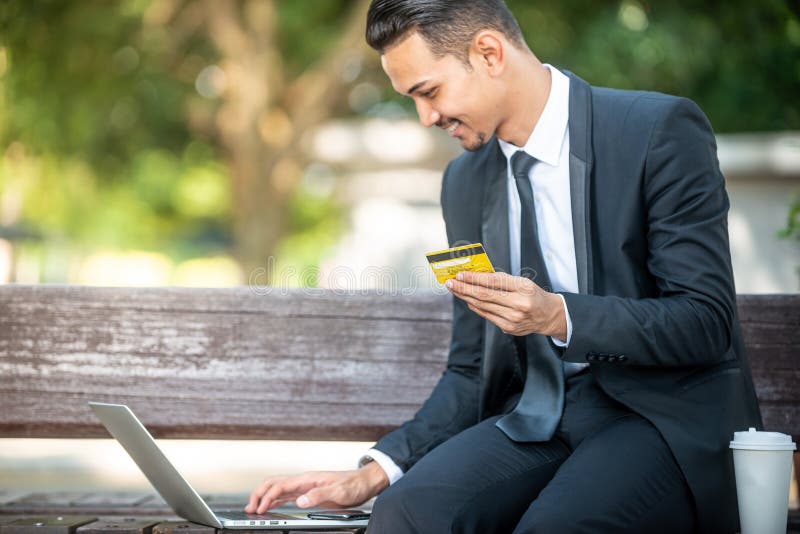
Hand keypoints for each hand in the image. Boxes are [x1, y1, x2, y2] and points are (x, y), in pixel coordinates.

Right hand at [244, 462, 388, 513]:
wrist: (364, 482)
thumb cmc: (354, 485)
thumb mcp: (339, 492)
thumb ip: (319, 495)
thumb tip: (300, 500)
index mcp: (308, 478)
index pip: (281, 486)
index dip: (268, 497)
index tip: (260, 508)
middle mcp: (304, 480)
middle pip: (274, 483)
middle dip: (259, 493)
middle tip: (249, 507)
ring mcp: (305, 486)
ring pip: (278, 488)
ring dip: (264, 496)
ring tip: (254, 507)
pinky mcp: (308, 493)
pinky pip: (286, 495)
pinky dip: (274, 500)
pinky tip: (270, 506)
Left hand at [445, 271, 566, 340]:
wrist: (548, 316)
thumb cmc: (533, 294)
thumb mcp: (522, 282)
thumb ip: (501, 279)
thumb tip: (476, 275)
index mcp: (523, 288)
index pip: (493, 282)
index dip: (474, 278)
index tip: (460, 274)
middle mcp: (519, 305)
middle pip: (484, 296)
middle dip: (464, 288)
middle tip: (450, 282)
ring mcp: (513, 319)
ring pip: (482, 307)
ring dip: (465, 297)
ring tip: (455, 289)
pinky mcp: (508, 328)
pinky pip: (486, 315)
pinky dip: (475, 306)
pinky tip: (467, 299)